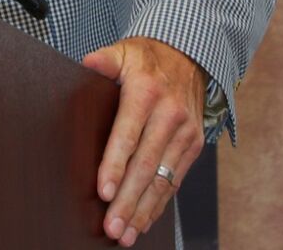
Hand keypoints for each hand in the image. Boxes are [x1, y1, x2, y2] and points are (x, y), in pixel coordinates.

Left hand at [81, 36, 206, 246]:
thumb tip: (88, 64)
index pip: (129, 135)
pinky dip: (159, 204)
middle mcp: (169, 115)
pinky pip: (175, 180)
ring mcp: (185, 133)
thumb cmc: (147, 59)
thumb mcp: (124, 51)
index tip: (104, 191)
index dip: (115, 165)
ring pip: (162, 179)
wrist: (189, 56)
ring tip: (126, 234)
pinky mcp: (193, 145)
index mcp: (147, 92)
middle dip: (128, 200)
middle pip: (146, 166)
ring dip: (144, 210)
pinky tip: (144, 221)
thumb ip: (105, 60)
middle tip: (113, 226)